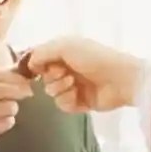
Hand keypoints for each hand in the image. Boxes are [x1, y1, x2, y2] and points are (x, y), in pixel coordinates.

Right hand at [0, 67, 33, 151]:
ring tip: (7, 110)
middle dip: (20, 91)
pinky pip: (5, 123)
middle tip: (29, 92)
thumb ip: (6, 74)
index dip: (18, 77)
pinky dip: (7, 122)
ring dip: (13, 108)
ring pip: (7, 107)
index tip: (28, 81)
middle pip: (2, 90)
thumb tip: (28, 63)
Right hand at [25, 36, 145, 113]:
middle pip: (43, 78)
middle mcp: (68, 68)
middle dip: (51, 77)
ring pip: (51, 92)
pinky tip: (77, 95)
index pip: (40, 60)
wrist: (120, 79)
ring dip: (59, 88)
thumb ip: (42, 52)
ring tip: (73, 84)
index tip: (36, 69)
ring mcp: (74, 86)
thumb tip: (29, 63)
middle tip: (65, 73)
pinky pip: (62, 105)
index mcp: (65, 52)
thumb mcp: (65, 46)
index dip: (36, 65)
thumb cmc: (95, 57)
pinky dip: (67, 100)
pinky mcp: (80, 102)